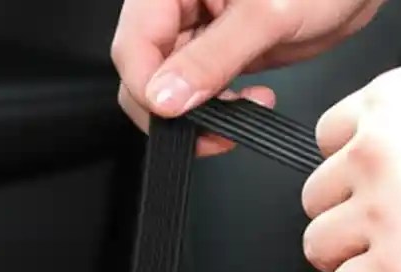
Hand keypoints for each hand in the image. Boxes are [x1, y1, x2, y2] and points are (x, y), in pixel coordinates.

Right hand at [113, 0, 386, 155]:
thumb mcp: (265, 15)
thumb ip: (212, 59)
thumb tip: (165, 99)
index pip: (134, 44)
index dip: (148, 88)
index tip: (174, 118)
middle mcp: (181, 3)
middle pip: (147, 69)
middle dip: (174, 108)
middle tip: (213, 130)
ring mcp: (202, 29)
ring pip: (173, 85)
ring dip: (201, 112)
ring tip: (240, 114)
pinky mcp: (225, 50)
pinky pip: (203, 88)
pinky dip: (220, 108)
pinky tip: (249, 105)